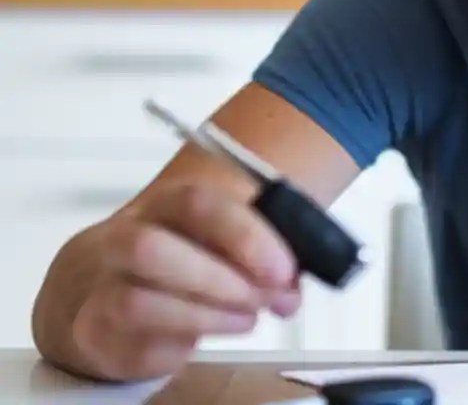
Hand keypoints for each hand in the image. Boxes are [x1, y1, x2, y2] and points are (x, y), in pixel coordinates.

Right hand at [70, 182, 299, 379]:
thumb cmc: (182, 258)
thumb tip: (289, 295)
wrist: (102, 289)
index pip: (196, 204)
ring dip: (205, 315)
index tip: (283, 270)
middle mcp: (125, 238)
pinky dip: (185, 341)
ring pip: (137, 302)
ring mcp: (104, 287)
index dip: (244, 236)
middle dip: (218, 277)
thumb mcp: (226, 244)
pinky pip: (138, 343)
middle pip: (150, 248)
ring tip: (247, 318)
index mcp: (165, 205)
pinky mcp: (98, 333)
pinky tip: (212, 333)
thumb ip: (264, 261)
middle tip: (262, 297)